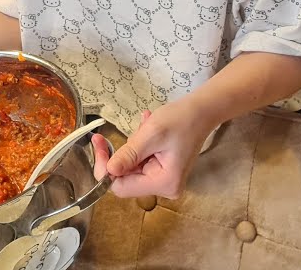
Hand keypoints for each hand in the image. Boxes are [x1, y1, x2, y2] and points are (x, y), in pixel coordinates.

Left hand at [90, 100, 217, 198]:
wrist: (201, 112)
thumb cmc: (180, 120)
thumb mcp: (151, 134)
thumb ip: (128, 155)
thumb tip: (108, 171)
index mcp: (163, 183)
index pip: (121, 187)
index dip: (105, 170)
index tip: (99, 146)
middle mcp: (164, 188)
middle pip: (125, 179)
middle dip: (116, 156)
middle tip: (105, 136)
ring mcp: (164, 181)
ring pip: (130, 169)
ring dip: (130, 147)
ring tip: (143, 127)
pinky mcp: (162, 171)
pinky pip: (139, 163)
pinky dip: (138, 146)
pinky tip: (146, 129)